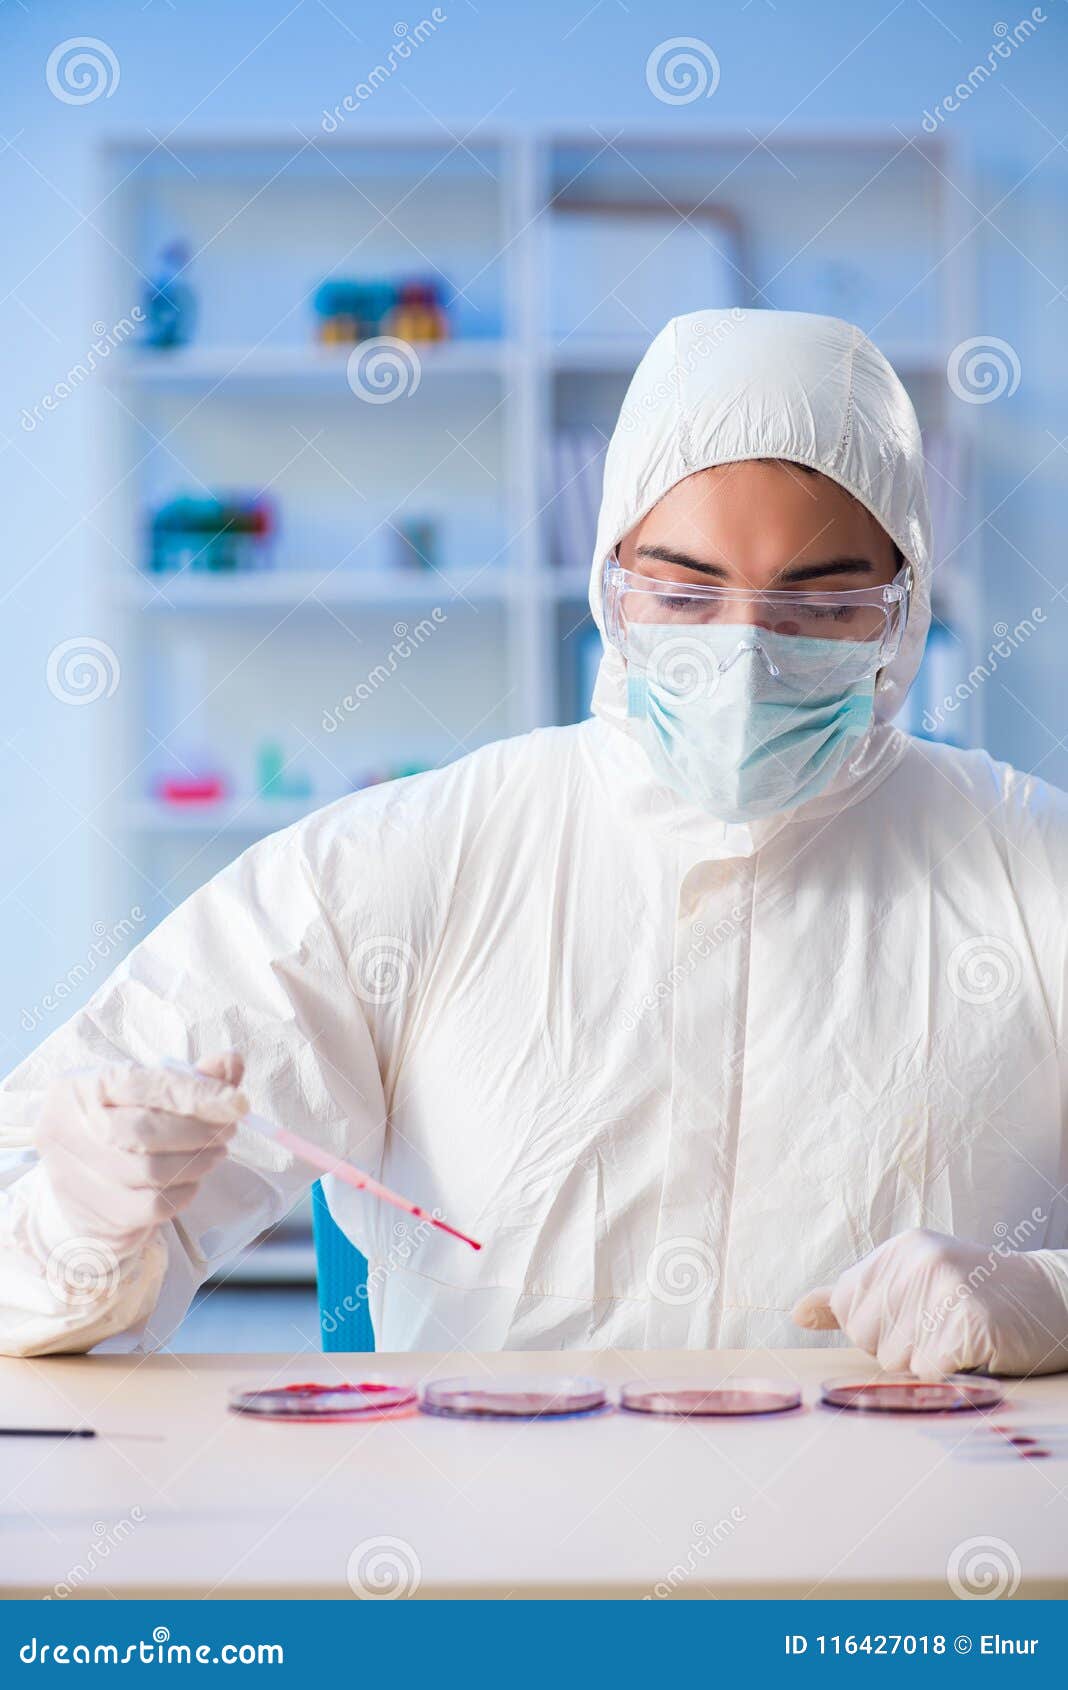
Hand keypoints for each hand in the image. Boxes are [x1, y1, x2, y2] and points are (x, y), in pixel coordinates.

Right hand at [36, 1054, 247, 1252]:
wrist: (84, 1187)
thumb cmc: (121, 1126)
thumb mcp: (147, 1093)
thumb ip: (190, 1077)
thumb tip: (231, 1061)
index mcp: (78, 1088)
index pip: (142, 1083)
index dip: (194, 1093)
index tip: (236, 1103)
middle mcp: (65, 1129)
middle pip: (145, 1130)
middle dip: (199, 1130)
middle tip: (228, 1130)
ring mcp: (75, 1175)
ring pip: (152, 1171)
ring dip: (197, 1161)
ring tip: (215, 1153)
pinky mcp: (94, 1213)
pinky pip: (153, 1205)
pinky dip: (184, 1192)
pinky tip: (192, 1180)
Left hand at [792, 1228, 1067, 1376]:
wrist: (1053, 1302)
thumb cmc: (978, 1299)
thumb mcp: (912, 1284)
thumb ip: (855, 1297)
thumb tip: (795, 1312)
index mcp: (896, 1251)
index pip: (848, 1310)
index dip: (880, 1330)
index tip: (918, 1317)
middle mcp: (915, 1262)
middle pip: (869, 1341)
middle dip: (904, 1351)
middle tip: (945, 1330)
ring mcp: (943, 1287)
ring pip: (900, 1363)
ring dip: (931, 1365)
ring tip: (962, 1339)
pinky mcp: (968, 1320)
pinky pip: (932, 1372)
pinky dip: (953, 1374)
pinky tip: (975, 1352)